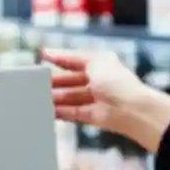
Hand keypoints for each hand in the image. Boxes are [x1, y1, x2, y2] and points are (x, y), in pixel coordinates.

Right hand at [44, 49, 169, 152]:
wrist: (132, 110)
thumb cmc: (117, 81)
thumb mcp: (93, 61)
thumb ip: (70, 57)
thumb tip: (50, 52)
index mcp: (101, 64)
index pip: (76, 60)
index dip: (60, 58)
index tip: (43, 57)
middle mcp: (99, 81)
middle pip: (72, 81)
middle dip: (56, 82)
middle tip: (38, 82)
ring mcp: (97, 99)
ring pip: (71, 97)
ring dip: (56, 98)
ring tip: (39, 97)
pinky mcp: (94, 116)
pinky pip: (73, 113)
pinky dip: (61, 112)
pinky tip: (48, 110)